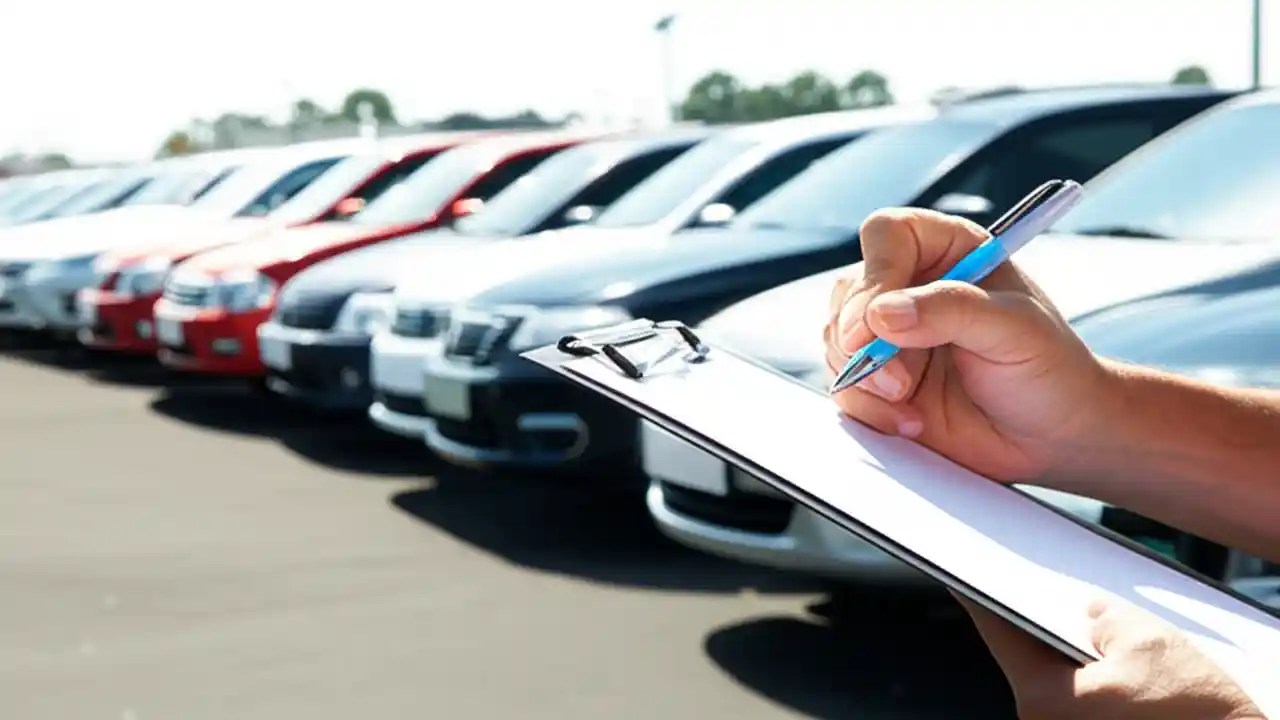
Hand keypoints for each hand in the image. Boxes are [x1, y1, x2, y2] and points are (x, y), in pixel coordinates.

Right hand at [825, 208, 1111, 481]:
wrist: (1053, 437)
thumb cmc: (1049, 370)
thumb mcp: (1015, 329)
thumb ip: (951, 310)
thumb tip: (882, 313)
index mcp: (948, 251)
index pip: (886, 236)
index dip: (876, 275)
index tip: (878, 322)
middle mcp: (910, 287)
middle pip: (849, 293)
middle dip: (862, 342)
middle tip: (898, 381)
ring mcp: (889, 337)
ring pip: (837, 342)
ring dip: (864, 379)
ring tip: (908, 402)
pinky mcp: (878, 381)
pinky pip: (845, 388)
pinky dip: (869, 410)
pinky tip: (911, 422)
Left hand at [956, 595, 1261, 718]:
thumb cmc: (1198, 711)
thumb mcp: (1149, 641)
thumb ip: (1106, 615)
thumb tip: (1092, 613)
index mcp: (1046, 699)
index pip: (997, 630)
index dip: (977, 592)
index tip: (954, 565)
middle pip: (1024, 653)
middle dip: (1029, 615)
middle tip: (1022, 574)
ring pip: (1054, 674)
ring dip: (1063, 644)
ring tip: (1070, 605)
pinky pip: (1077, 693)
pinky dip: (1084, 667)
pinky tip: (1100, 644)